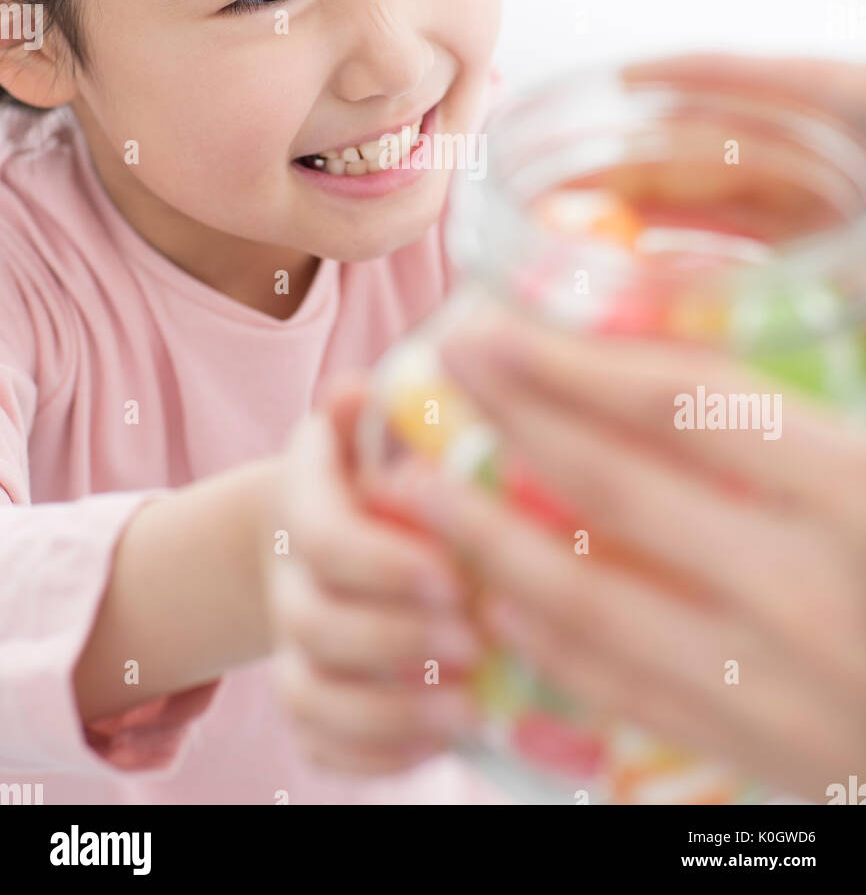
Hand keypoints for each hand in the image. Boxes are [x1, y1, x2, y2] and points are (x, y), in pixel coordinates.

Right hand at [257, 377, 482, 775]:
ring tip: (471, 712)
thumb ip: (370, 412)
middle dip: (397, 640)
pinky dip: (373, 757)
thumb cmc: (382, 467)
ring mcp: (292, 645)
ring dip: (390, 713)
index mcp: (305, 502)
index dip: (383, 565)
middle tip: (477, 645)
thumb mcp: (378, 426)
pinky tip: (441, 746)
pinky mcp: (307, 700)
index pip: (325, 539)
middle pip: (316, 624)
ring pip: (312, 697)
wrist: (333, 525)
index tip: (455, 574)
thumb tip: (354, 394)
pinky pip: (319, 745)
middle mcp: (287, 579)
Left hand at [375, 314, 865, 801]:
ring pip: (594, 602)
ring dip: (493, 539)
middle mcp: (809, 593)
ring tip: (426, 491)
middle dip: (515, 424)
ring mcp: (779, 689)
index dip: (575, 358)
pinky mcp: (763, 755)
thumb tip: (690, 351)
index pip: (684, 406)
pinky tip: (501, 593)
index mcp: (861, 495)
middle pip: (617, 493)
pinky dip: (547, 639)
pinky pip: (624, 693)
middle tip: (443, 375)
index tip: (495, 323)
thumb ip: (809, 411)